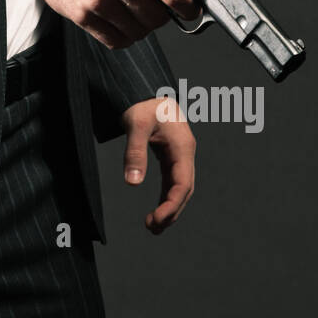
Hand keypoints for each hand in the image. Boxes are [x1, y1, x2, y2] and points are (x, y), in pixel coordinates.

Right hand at [36, 0, 197, 48]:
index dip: (188, 6)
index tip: (189, 9)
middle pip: (157, 18)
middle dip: (163, 16)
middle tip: (160, 8)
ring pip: (137, 32)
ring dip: (142, 27)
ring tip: (137, 13)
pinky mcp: (82, 14)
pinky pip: (115, 40)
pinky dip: (124, 36)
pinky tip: (123, 23)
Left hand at [121, 96, 195, 233]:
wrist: (145, 89)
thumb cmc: (142, 103)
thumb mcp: (136, 125)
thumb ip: (134, 153)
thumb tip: (132, 182)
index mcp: (182, 146)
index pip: (182, 183)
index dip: (172, 204)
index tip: (157, 219)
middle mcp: (184, 153)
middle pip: (184, 189)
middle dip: (172, 211)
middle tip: (153, 228)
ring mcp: (179, 154)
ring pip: (179, 187)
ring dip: (170, 207)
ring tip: (153, 226)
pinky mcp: (170, 155)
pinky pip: (171, 181)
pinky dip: (165, 197)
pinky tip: (157, 210)